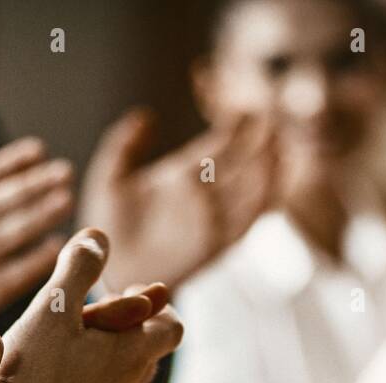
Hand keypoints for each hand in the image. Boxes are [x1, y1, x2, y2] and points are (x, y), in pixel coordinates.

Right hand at [0, 228, 183, 382]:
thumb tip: (98, 235)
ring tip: (62, 359)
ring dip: (103, 367)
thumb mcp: (51, 311)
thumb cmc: (30, 379)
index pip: (172, 326)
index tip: (119, 298)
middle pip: (145, 353)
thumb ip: (78, 268)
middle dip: (122, 334)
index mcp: (134, 354)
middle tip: (84, 322)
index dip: (153, 308)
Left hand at [79, 108, 275, 291]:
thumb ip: (124, 145)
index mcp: (181, 175)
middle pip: (241, 164)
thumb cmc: (107, 227)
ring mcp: (210, 219)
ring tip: (279, 147)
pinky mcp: (212, 244)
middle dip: (260, 144)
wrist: (108, 271)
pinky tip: (272, 185)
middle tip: (275, 121)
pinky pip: (244, 222)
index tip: (248, 108)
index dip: (236, 128)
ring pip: (249, 191)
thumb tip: (146, 115)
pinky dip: (260, 204)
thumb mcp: (109, 178)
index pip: (217, 146)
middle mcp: (202, 196)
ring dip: (266, 170)